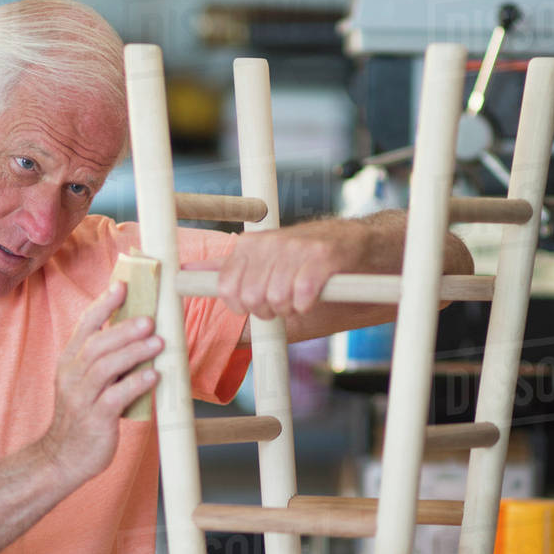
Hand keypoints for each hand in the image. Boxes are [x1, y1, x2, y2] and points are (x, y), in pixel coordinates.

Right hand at [38, 282, 162, 483]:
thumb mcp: (86, 381)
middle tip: (149, 319)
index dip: (104, 305)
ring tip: (158, 343)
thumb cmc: (82, 415)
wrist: (63, 457)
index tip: (122, 286)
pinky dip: (135, 384)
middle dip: (124, 328)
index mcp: (69, 361)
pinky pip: (115, 397)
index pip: (85, 326)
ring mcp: (81, 398)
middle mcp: (71, 375)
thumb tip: (139, 334)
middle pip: (97, 344)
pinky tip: (153, 376)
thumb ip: (106, 359)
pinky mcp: (95, 419)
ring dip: (133, 352)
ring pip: (105, 368)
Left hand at [183, 220, 364, 319]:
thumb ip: (228, 275)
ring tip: (303, 297)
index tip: (257, 306)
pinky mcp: (323, 255)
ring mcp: (296, 246)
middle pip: (250, 298)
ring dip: (292, 309)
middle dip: (269, 311)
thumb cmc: (315, 271)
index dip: (240, 306)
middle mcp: (269, 242)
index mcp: (250, 246)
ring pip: (276, 298)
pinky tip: (316, 296)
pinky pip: (302, 294)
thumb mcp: (268, 272)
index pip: (224, 286)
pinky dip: (310, 304)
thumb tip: (185, 276)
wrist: (368, 253)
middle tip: (286, 303)